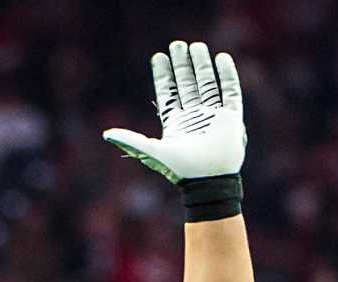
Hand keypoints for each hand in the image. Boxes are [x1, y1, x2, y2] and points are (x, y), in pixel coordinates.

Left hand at [104, 40, 246, 184]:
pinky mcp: (231, 119)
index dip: (164, 76)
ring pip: (207, 85)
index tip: (160, 57)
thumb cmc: (181, 168)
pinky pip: (231, 92)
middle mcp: (195, 118)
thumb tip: (106, 134)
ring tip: (197, 46)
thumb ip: (130, 140)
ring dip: (202, 66)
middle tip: (178, 45)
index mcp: (177, 124)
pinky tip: (222, 59)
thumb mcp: (151, 151)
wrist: (209, 180)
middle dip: (183, 65)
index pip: (169, 94)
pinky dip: (227, 75)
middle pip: (188, 85)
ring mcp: (214, 117)